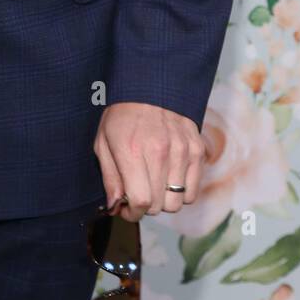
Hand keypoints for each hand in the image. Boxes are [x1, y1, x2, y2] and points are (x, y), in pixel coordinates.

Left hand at [93, 101, 203, 220]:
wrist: (150, 86)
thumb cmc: (121, 115)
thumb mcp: (103, 142)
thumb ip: (109, 178)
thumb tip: (115, 207)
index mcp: (132, 151)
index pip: (141, 202)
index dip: (132, 213)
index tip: (126, 209)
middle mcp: (160, 153)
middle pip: (158, 206)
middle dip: (145, 207)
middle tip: (137, 194)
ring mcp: (182, 151)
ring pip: (176, 203)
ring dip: (163, 200)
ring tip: (153, 185)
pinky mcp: (197, 150)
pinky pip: (192, 192)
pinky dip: (181, 193)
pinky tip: (169, 179)